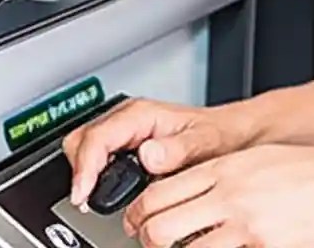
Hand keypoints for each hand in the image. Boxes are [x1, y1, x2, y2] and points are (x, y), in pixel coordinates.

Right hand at [62, 97, 255, 207]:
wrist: (234, 133)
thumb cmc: (222, 134)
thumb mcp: (206, 141)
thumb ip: (178, 149)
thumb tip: (149, 154)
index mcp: (142, 114)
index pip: (98, 137)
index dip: (86, 167)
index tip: (84, 193)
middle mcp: (129, 119)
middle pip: (82, 139)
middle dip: (79, 169)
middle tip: (86, 199)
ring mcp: (125, 131)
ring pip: (84, 147)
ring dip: (84, 172)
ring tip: (93, 199)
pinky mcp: (126, 144)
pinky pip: (96, 156)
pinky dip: (93, 174)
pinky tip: (105, 192)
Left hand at [123, 144, 313, 247]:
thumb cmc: (309, 170)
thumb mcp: (257, 158)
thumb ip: (219, 174)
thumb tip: (181, 193)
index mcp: (226, 167)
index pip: (159, 192)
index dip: (138, 213)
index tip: (136, 221)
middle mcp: (231, 194)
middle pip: (160, 225)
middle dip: (146, 239)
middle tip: (149, 242)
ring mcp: (247, 225)